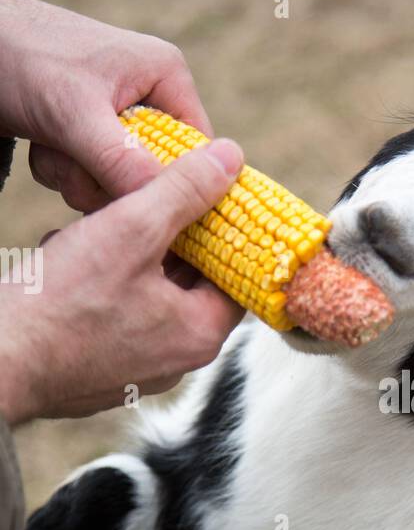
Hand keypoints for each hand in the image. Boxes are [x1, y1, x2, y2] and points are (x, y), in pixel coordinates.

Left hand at [0, 0, 211, 210]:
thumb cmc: (22, 59)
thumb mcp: (74, 114)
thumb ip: (119, 160)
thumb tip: (163, 201)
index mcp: (167, 76)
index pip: (197, 150)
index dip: (172, 184)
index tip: (138, 204)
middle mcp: (150, 94)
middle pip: (156, 171)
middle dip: (109, 180)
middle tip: (75, 164)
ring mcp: (120, 115)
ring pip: (120, 180)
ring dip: (79, 177)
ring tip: (51, 147)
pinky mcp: (91, 131)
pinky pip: (92, 174)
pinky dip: (63, 170)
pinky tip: (43, 145)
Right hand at [0, 140, 245, 423]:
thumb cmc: (61, 303)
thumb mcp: (131, 228)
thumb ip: (184, 191)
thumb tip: (230, 158)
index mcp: (200, 334)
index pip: (236, 275)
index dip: (223, 232)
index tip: (204, 200)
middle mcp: (176, 362)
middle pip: (189, 284)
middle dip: (165, 239)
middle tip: (142, 204)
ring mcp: (137, 371)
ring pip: (147, 296)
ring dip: (126, 256)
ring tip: (98, 227)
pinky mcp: (100, 372)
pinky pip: (115, 316)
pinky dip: (99, 284)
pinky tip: (68, 259)